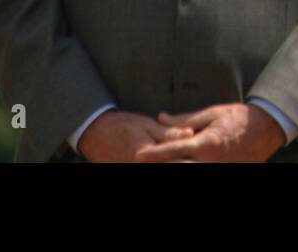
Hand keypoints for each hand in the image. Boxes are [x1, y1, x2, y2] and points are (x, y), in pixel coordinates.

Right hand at [77, 109, 194, 162]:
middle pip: (167, 166)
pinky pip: (146, 170)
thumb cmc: (122, 126)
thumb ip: (169, 132)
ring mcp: (132, 170)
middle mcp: (140, 166)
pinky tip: (169, 161)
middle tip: (199, 163)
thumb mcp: (147, 125)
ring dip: (171, 164)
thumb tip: (190, 134)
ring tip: (189, 162)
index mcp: (148, 154)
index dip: (190, 161)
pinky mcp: (127, 171)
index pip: (174, 160)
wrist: (94, 134)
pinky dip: (159, 166)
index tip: (203, 161)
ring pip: (158, 170)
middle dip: (183, 164)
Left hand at [136, 103, 287, 162]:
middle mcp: (210, 161)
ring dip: (174, 168)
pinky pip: (204, 174)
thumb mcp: (211, 113)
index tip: (139, 154)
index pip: (173, 150)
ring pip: (188, 173)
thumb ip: (185, 118)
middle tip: (143, 162)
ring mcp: (218, 169)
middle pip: (177, 167)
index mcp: (206, 143)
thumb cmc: (238, 118)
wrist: (267, 129)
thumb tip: (161, 117)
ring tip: (161, 164)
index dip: (154, 153)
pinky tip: (183, 164)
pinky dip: (190, 169)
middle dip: (160, 165)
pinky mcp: (225, 173)